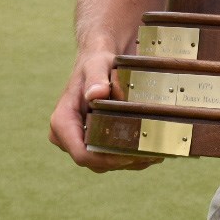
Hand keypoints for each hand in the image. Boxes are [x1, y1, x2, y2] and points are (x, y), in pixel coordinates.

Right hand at [48, 49, 160, 172]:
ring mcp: (81, 140)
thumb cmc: (96, 60)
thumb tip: (96, 94)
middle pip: (96, 162)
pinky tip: (153, 152)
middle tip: (152, 155)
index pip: (82, 154)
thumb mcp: (97, 64)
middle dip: (123, 161)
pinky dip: (132, 157)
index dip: (107, 159)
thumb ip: (96, 78)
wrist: (99, 57)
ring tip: (157, 154)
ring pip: (106, 163)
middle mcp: (68, 136)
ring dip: (131, 161)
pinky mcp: (94, 140)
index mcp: (63, 122)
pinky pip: (111, 156)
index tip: (132, 155)